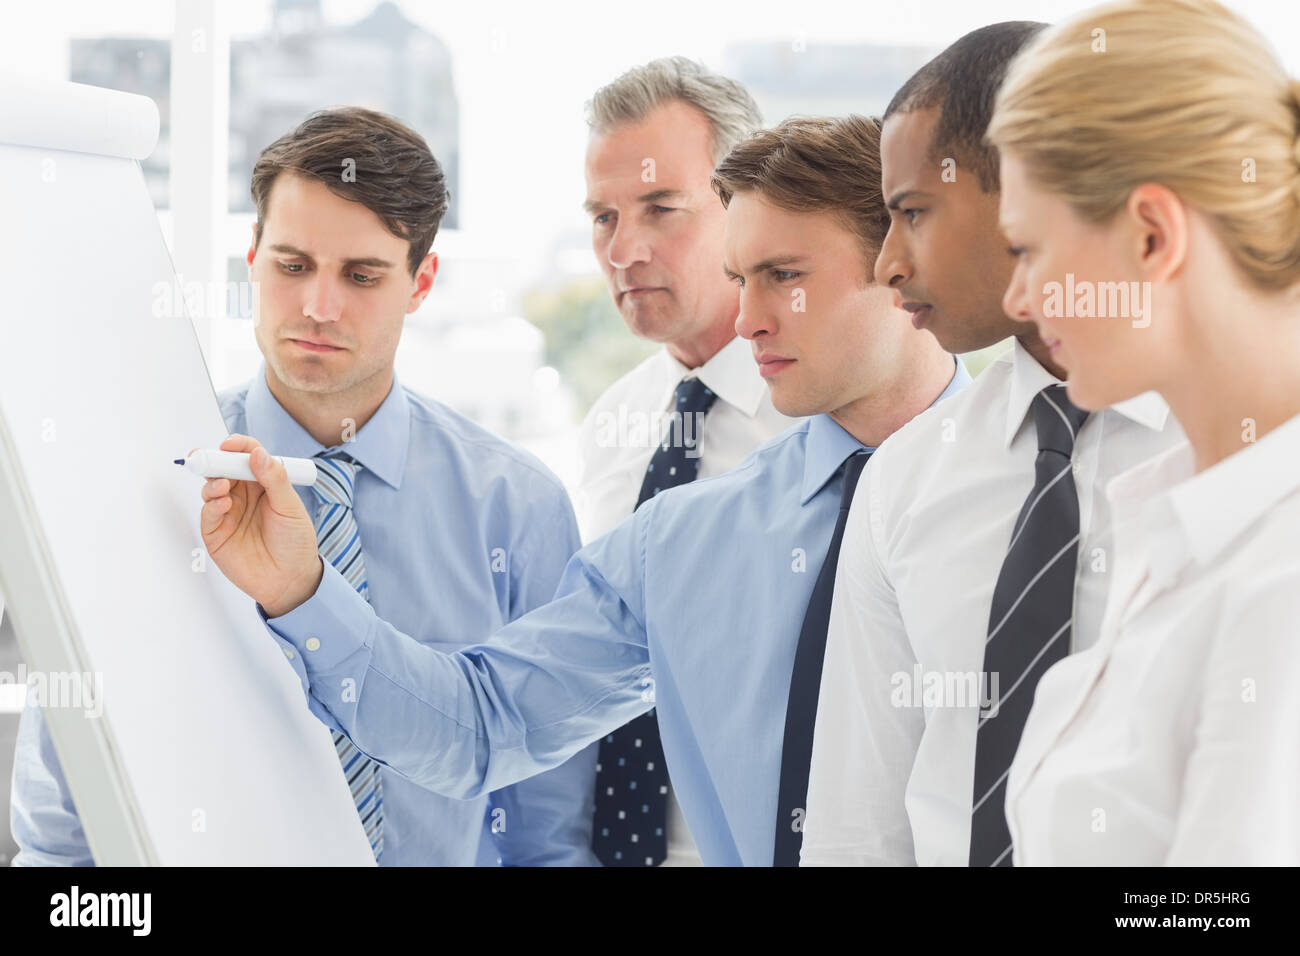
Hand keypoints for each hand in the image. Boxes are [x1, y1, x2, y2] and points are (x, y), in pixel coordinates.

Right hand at [199, 434, 322, 616]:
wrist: (290, 581)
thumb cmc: (295, 543)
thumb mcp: (291, 507)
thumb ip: (275, 479)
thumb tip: (258, 453)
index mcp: (263, 484)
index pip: (247, 456)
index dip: (238, 447)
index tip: (231, 444)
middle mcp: (243, 495)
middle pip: (224, 468)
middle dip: (216, 460)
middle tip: (214, 457)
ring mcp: (228, 513)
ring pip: (212, 487)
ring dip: (213, 482)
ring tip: (223, 485)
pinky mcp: (216, 533)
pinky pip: (208, 513)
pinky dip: (212, 505)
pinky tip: (223, 504)